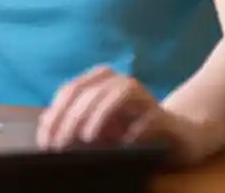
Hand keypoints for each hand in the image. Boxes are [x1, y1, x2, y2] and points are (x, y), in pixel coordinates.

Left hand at [36, 66, 204, 163]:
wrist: (178, 134)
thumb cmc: (130, 128)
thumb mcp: (98, 125)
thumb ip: (73, 121)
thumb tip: (46, 128)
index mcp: (99, 80)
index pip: (69, 91)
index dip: (55, 114)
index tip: (45, 139)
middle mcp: (119, 81)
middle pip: (88, 92)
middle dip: (70, 119)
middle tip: (60, 144)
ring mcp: (143, 96)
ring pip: (116, 96)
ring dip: (99, 116)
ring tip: (87, 137)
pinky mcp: (163, 115)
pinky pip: (147, 118)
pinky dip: (134, 130)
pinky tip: (125, 142)